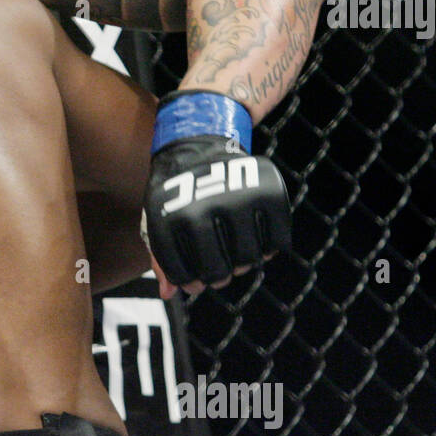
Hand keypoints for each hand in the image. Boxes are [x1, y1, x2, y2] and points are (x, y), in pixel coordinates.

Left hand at [141, 92, 290, 295]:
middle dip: (218, 275)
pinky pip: (277, 242)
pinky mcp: (268, 192)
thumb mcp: (158, 219)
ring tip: (234, 245)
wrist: (199, 141)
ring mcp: (237, 199)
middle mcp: (203, 207)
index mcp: (170, 217)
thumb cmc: (176, 190)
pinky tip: (256, 233)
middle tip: (219, 265)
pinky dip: (270, 246)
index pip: (182, 274)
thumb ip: (161, 257)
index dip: (189, 281)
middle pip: (218, 273)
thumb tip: (171, 294)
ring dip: (243, 261)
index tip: (192, 274)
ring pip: (249, 261)